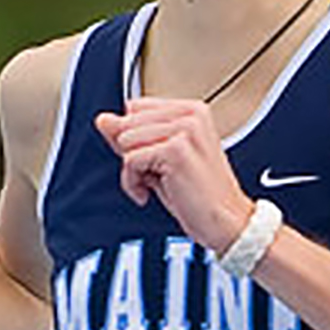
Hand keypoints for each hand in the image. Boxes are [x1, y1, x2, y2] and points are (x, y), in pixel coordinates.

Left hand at [93, 98, 253, 252]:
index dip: (135, 138)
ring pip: (125, 140)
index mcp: (191, 110)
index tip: (152, 160)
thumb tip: (103, 119)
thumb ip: (131, 135)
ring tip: (156, 183)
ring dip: (133, 171)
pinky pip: (130, 160)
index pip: (134, 107)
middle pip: (126, 123)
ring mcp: (184, 129)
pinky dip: (133, 183)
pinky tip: (151, 193)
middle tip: (156, 175)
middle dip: (132, 154)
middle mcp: (190, 114)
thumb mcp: (158, 158)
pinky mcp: (175, 149)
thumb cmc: (198, 194)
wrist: (226, 222)